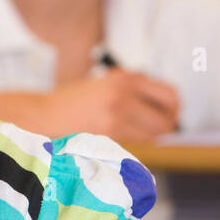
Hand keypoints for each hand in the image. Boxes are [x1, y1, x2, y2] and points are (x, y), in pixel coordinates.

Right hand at [45, 69, 180, 140]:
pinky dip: (132, 140)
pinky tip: (115, 133)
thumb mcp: (107, 83)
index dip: (174, 109)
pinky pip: (135, 141)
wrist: (45, 113)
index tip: (168, 114)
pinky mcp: (108, 131)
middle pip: (167, 119)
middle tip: (154, 128)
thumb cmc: (75, 101)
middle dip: (165, 127)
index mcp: (126, 77)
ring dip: (147, 136)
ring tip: (131, 130)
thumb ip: (135, 89)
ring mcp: (116, 113)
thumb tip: (169, 106)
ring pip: (153, 134)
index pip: (170, 95)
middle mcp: (124, 92)